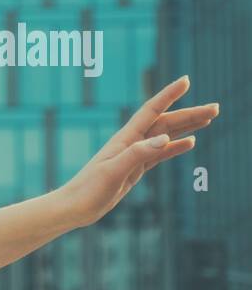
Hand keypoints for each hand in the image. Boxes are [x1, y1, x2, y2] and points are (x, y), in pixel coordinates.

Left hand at [56, 75, 217, 228]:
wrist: (73, 208)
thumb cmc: (88, 190)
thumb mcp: (114, 172)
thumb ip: (138, 154)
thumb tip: (164, 138)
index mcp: (125, 139)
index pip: (151, 111)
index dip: (168, 95)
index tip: (186, 80)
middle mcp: (130, 144)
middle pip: (165, 123)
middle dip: (190, 114)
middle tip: (216, 108)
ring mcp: (133, 156)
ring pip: (165, 136)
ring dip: (187, 126)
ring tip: (209, 119)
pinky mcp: (134, 170)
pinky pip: (160, 154)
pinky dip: (175, 147)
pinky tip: (190, 142)